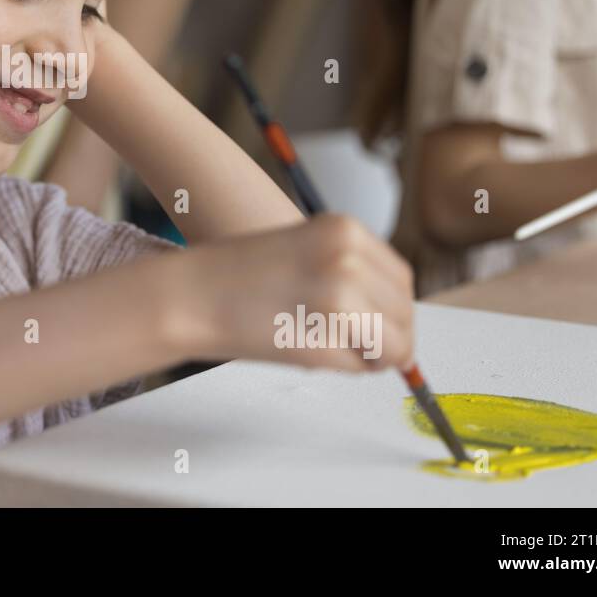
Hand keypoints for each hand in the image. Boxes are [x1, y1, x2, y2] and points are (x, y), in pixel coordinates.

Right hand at [174, 215, 414, 371]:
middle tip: (357, 345)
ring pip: (396, 342)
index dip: (390, 307)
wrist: (191, 295)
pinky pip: (365, 364)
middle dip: (389, 334)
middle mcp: (351, 258)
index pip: (401, 278)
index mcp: (346, 229)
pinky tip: (313, 351)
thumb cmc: (235, 276)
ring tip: (329, 346)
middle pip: (405, 311)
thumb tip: (388, 311)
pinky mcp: (331, 334)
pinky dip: (350, 368)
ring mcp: (344, 296)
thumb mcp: (304, 248)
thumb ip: (348, 269)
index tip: (374, 322)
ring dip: (372, 353)